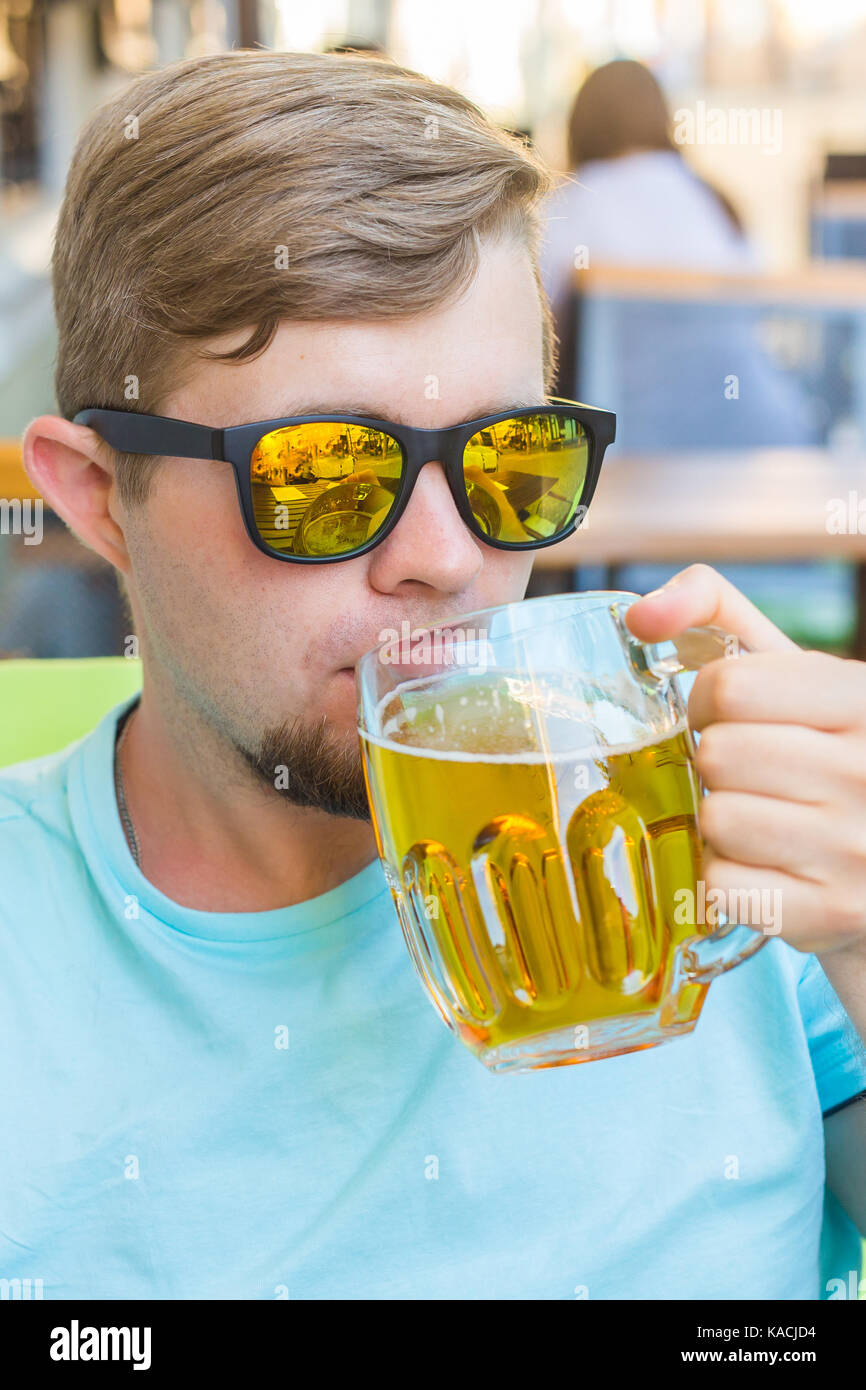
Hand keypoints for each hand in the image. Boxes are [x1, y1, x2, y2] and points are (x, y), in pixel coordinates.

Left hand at [625, 564, 865, 957]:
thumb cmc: (823, 748)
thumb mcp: (793, 670)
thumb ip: (714, 611)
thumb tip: (641, 616)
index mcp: (862, 699)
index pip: (729, 686)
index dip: (708, 700)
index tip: (729, 716)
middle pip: (717, 754)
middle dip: (715, 762)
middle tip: (746, 772)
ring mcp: (854, 848)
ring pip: (716, 819)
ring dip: (720, 820)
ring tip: (760, 817)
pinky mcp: (831, 912)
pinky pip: (721, 883)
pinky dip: (725, 876)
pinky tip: (763, 863)